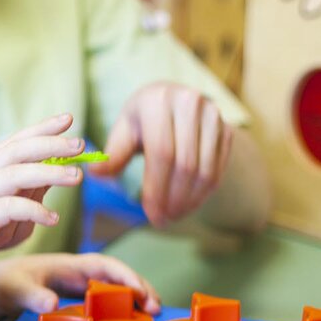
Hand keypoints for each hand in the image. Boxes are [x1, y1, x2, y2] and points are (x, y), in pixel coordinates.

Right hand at [0, 114, 84, 283]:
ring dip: (49, 173)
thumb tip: (29, 200)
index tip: (67, 118)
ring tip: (78, 177)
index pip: (11, 144)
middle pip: (16, 151)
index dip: (39, 129)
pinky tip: (52, 219)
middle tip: (81, 142)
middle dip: (50, 143)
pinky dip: (31, 211)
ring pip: (15, 175)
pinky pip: (5, 210)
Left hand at [0, 253, 160, 320]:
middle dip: (139, 287)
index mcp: (68, 264)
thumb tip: (52, 305)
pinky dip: (121, 308)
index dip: (125, 275)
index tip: (140, 291)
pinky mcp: (76, 299)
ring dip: (134, 298)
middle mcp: (78, 273)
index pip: (104, 264)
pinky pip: (105, 301)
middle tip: (156, 308)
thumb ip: (32, 296)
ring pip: (114, 288)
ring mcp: (79, 286)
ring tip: (153, 314)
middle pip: (117, 276)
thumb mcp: (16, 289)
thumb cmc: (4, 283)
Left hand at [88, 82, 232, 227]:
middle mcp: (190, 103)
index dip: (157, 188)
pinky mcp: (226, 130)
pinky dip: (203, 194)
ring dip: (189, 201)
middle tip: (161, 220)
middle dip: (173, 199)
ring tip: (172, 216)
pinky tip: (187, 205)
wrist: (174, 100)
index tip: (151, 214)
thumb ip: (113, 153)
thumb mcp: (124, 130)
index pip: (161, 153)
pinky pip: (217, 170)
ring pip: (204, 171)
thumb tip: (94, 173)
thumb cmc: (143, 119)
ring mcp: (213, 116)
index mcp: (158, 100)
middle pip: (185, 165)